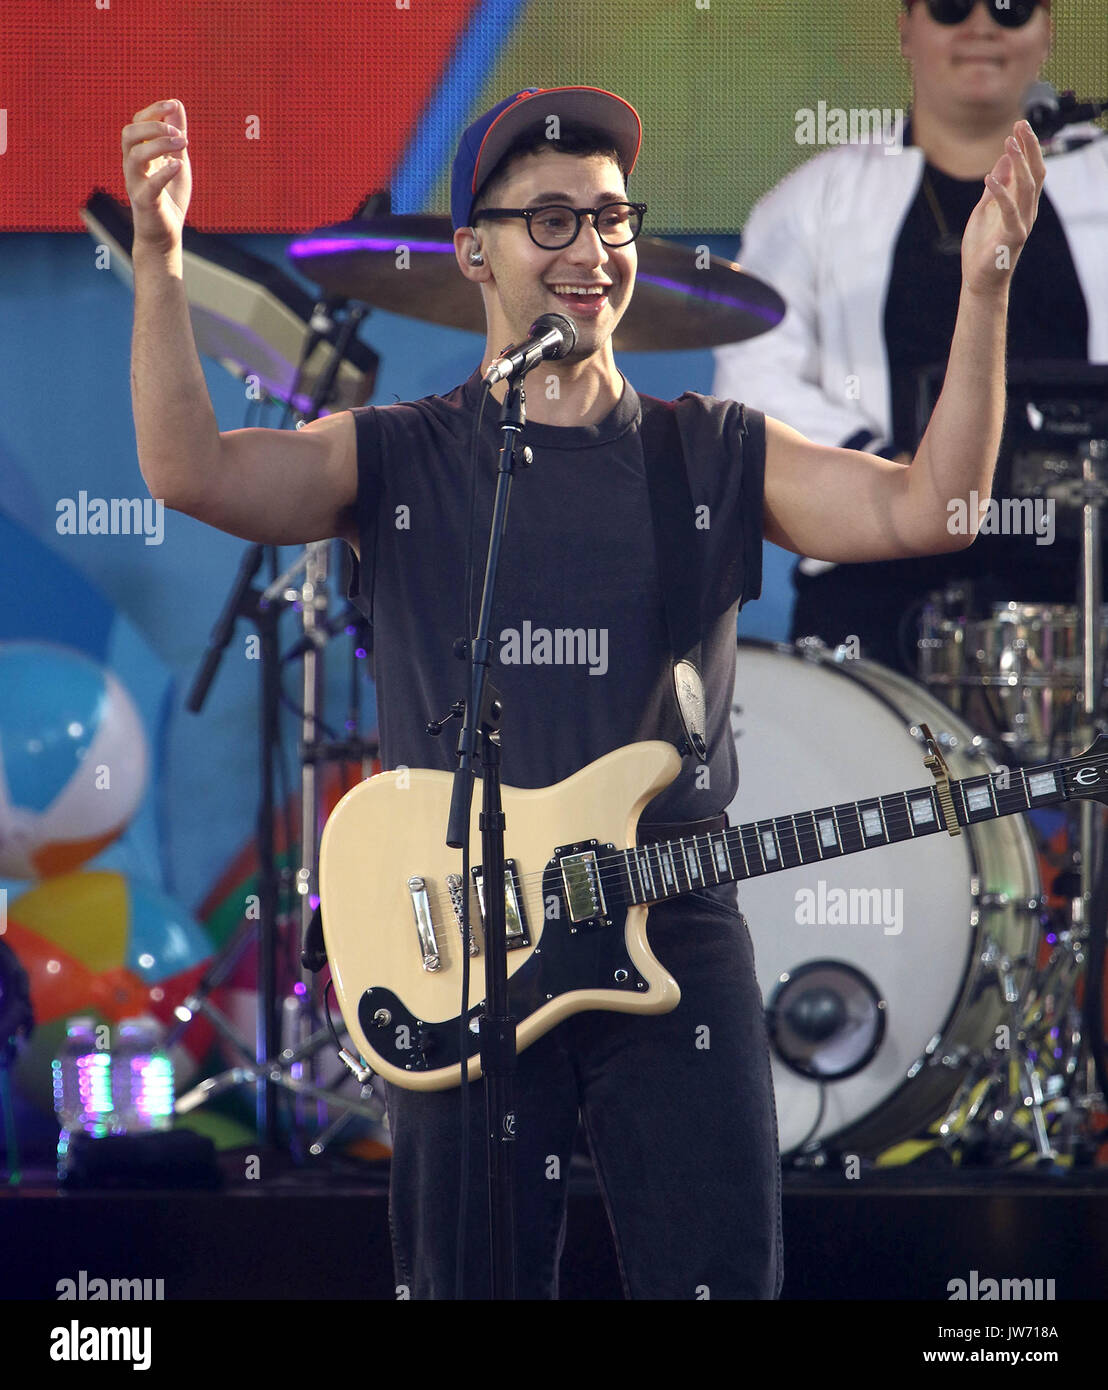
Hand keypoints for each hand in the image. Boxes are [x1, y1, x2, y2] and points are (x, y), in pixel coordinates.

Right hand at [122, 99, 191, 253]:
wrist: (166, 235)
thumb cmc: (170, 198)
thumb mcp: (177, 160)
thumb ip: (176, 136)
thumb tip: (177, 105)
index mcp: (139, 153)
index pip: (138, 122)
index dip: (154, 110)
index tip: (174, 105)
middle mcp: (132, 165)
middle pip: (129, 134)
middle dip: (153, 125)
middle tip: (179, 132)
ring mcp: (135, 183)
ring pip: (135, 155)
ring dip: (159, 144)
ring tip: (183, 143)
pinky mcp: (144, 202)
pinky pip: (149, 184)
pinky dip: (164, 172)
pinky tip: (178, 165)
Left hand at [960, 120, 1044, 295]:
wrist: (981, 281)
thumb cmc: (982, 247)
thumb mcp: (985, 210)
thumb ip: (995, 187)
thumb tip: (1001, 161)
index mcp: (1023, 204)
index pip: (1031, 169)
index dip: (1027, 147)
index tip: (1019, 125)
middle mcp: (1028, 211)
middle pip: (1035, 173)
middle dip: (1028, 147)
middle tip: (1020, 124)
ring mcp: (1023, 223)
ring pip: (1027, 187)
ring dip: (1019, 164)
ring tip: (1009, 143)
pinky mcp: (1012, 237)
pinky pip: (1009, 211)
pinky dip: (1001, 193)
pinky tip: (990, 178)